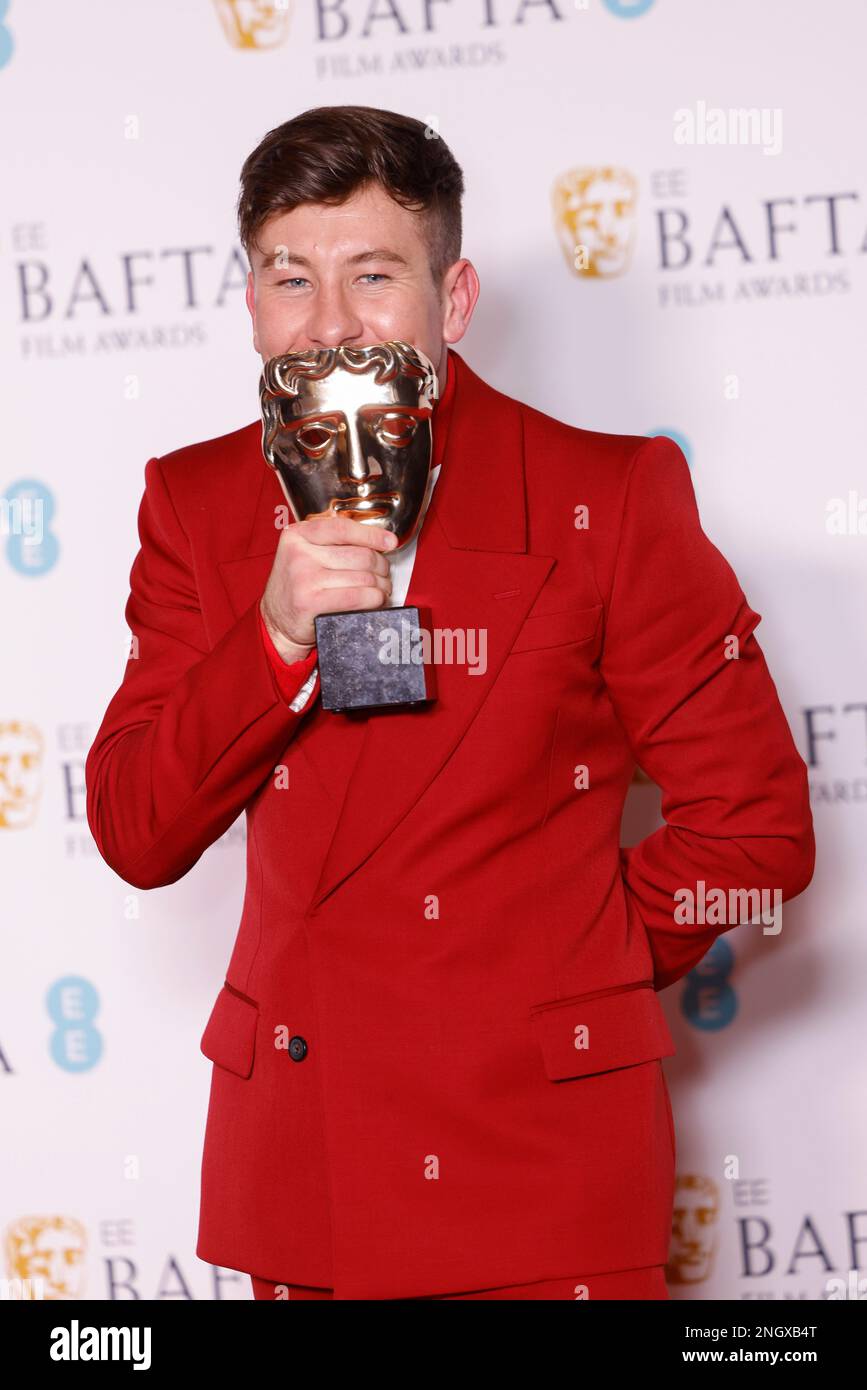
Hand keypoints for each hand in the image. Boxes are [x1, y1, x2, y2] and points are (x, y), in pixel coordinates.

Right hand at [260, 515, 397, 664]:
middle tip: (383, 577)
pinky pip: (358, 596)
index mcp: (297, 535)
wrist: (277, 623)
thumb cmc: (298, 588)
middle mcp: (299, 553)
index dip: (371, 534)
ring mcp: (304, 578)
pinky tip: (374, 601)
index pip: (343, 528)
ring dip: (380, 587)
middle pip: (361, 554)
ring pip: (364, 577)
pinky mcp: (311, 602)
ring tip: (380, 591)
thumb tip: (377, 541)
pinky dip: (374, 599)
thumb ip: (331, 543)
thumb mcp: (304, 555)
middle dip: (381, 567)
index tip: (390, 542)